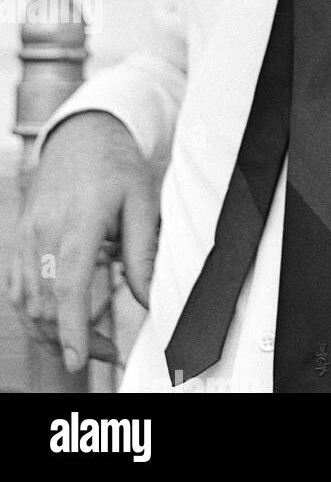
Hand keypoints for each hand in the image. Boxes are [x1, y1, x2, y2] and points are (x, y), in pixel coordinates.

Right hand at [9, 111, 159, 372]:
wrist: (81, 136)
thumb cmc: (115, 164)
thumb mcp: (142, 200)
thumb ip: (144, 252)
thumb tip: (150, 298)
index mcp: (78, 221)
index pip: (69, 286)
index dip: (73, 327)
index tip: (80, 359)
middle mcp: (44, 232)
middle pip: (46, 303)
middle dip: (73, 338)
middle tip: (105, 351)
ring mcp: (25, 238)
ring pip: (27, 303)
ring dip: (53, 331)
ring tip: (87, 341)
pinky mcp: (18, 242)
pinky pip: (17, 290)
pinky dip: (34, 314)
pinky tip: (59, 321)